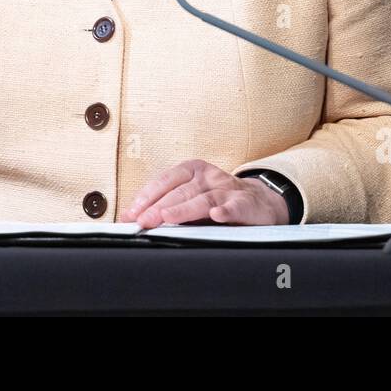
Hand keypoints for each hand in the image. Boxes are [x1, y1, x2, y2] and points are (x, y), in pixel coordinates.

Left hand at [120, 159, 288, 226]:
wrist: (259, 203)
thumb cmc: (218, 200)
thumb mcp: (191, 197)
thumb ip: (165, 205)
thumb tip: (131, 218)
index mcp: (192, 170)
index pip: (165, 180)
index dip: (147, 195)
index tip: (131, 212)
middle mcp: (209, 176)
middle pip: (181, 191)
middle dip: (159, 207)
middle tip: (143, 221)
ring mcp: (228, 188)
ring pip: (203, 199)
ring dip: (183, 209)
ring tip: (166, 218)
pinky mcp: (246, 204)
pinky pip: (235, 206)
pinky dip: (226, 211)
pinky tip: (217, 216)